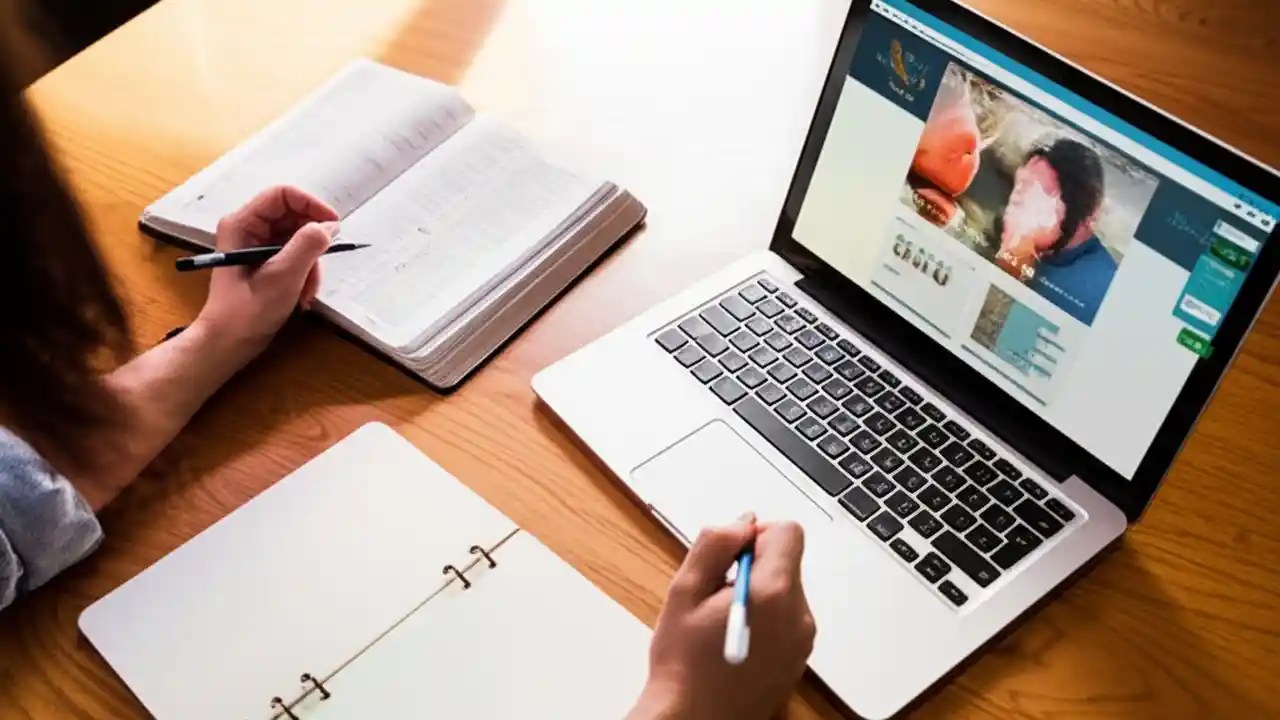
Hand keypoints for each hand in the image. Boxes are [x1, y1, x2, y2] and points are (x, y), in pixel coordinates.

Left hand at [194, 186, 339, 359]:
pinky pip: (297, 256)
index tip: (334, 226)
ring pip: (300, 239)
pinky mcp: (267, 262)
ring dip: (311, 265)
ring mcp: (258, 245)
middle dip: (313, 243)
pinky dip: (306, 274)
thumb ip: (307, 247)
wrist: (228, 344)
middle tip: (322, 267)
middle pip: (295, 217)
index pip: (283, 195)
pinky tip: (302, 296)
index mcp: (243, 224)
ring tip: (307, 292)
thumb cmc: (247, 312)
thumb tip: (330, 226)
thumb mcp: (282, 278)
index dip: (312, 205)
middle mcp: (250, 228)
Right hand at [628, 516, 815, 719]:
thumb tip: (742, 522)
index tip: (730, 558)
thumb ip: (715, 545)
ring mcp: (803, 640)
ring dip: (759, 592)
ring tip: (723, 621)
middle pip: (787, 561)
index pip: (788, 532)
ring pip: (787, 589)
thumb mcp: (685, 591)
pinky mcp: (800, 657)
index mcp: (774, 594)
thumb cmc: (683, 664)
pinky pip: (788, 617)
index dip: (755, 536)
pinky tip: (737, 637)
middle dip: (754, 566)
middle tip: (717, 595)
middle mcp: (798, 616)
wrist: (695, 719)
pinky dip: (767, 617)